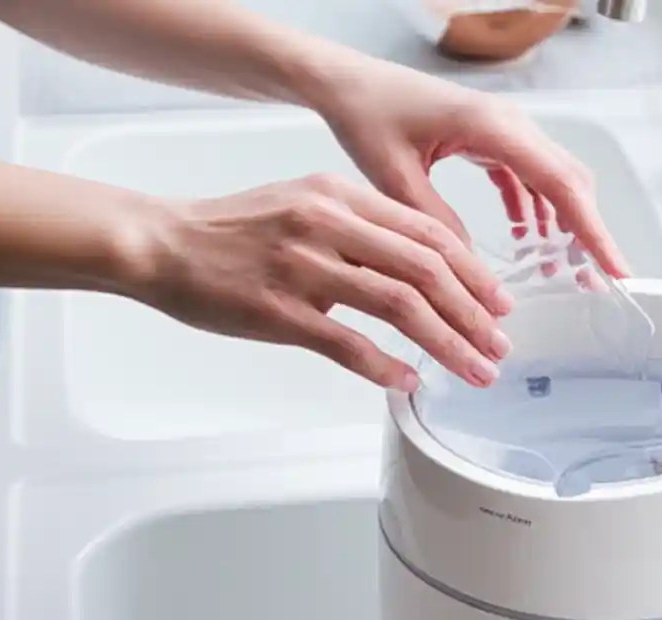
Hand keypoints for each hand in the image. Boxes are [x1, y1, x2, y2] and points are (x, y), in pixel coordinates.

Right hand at [136, 173, 514, 389]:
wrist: (162, 243)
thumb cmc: (234, 229)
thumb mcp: (305, 203)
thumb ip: (362, 227)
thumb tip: (419, 268)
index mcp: (341, 195)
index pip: (428, 233)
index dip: (475, 272)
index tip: (500, 302)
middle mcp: (328, 224)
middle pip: (426, 270)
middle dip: (474, 314)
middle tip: (499, 345)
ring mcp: (303, 267)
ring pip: (399, 306)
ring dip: (447, 343)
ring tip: (473, 370)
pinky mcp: (278, 311)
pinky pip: (348, 344)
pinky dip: (387, 366)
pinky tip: (410, 382)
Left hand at [312, 58, 630, 277]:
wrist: (348, 83)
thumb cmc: (367, 115)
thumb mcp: (395, 179)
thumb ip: (437, 223)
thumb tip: (472, 268)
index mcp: (492, 128)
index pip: (560, 183)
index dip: (592, 228)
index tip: (614, 265)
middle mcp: (508, 124)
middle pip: (569, 180)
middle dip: (588, 231)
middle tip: (598, 279)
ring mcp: (503, 129)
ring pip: (553, 179)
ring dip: (563, 222)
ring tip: (564, 269)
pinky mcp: (491, 138)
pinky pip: (527, 176)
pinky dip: (536, 210)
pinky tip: (529, 239)